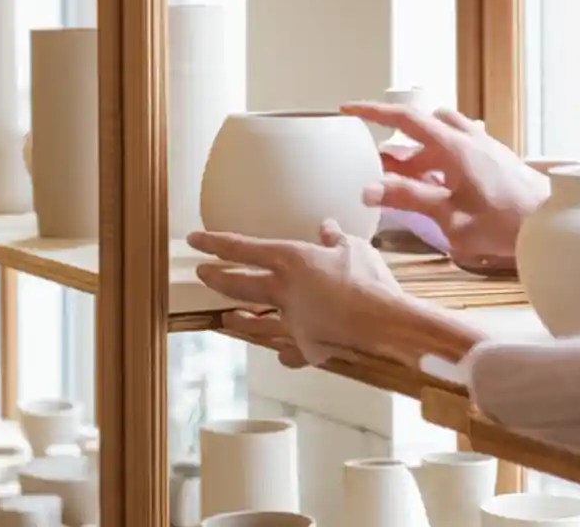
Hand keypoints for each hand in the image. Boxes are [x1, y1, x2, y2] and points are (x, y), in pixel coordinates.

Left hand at [189, 219, 407, 367]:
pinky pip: (291, 349)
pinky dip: (285, 350)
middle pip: (238, 285)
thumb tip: (327, 227)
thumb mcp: (354, 248)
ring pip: (256, 322)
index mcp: (291, 261)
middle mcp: (283, 292)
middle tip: (201, 274)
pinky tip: (281, 353)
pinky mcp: (307, 347)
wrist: (386, 324)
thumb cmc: (370, 280)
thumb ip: (335, 238)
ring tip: (228, 319)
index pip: (242, 248)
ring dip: (240, 320)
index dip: (215, 243)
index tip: (194, 240)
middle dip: (216, 279)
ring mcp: (292, 323)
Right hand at [342, 102, 548, 266]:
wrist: (553, 225)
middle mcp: (469, 139)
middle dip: (396, 148)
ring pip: (438, 139)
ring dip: (419, 157)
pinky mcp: (493, 158)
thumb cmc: (508, 224)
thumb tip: (372, 189)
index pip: (405, 119)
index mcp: (455, 148)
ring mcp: (483, 147)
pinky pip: (456, 149)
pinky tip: (439, 189)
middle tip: (380, 170)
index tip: (349, 109)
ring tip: (409, 186)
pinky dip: (438, 163)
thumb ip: (411, 199)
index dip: (373, 112)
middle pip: (419, 129)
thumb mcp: (451, 217)